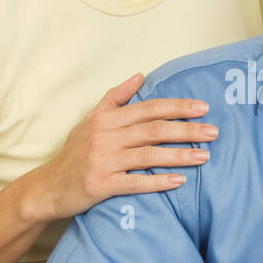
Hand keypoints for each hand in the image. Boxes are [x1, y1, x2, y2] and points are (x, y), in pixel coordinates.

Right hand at [23, 73, 218, 222]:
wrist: (48, 186)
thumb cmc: (75, 153)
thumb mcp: (91, 120)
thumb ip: (116, 98)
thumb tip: (140, 75)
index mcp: (107, 119)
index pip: (148, 108)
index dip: (177, 107)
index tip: (203, 107)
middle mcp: (105, 137)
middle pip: (153, 129)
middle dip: (186, 130)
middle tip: (213, 132)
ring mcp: (103, 161)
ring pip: (148, 155)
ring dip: (179, 155)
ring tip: (204, 156)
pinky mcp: (100, 185)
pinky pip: (135, 182)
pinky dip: (158, 181)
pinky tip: (179, 181)